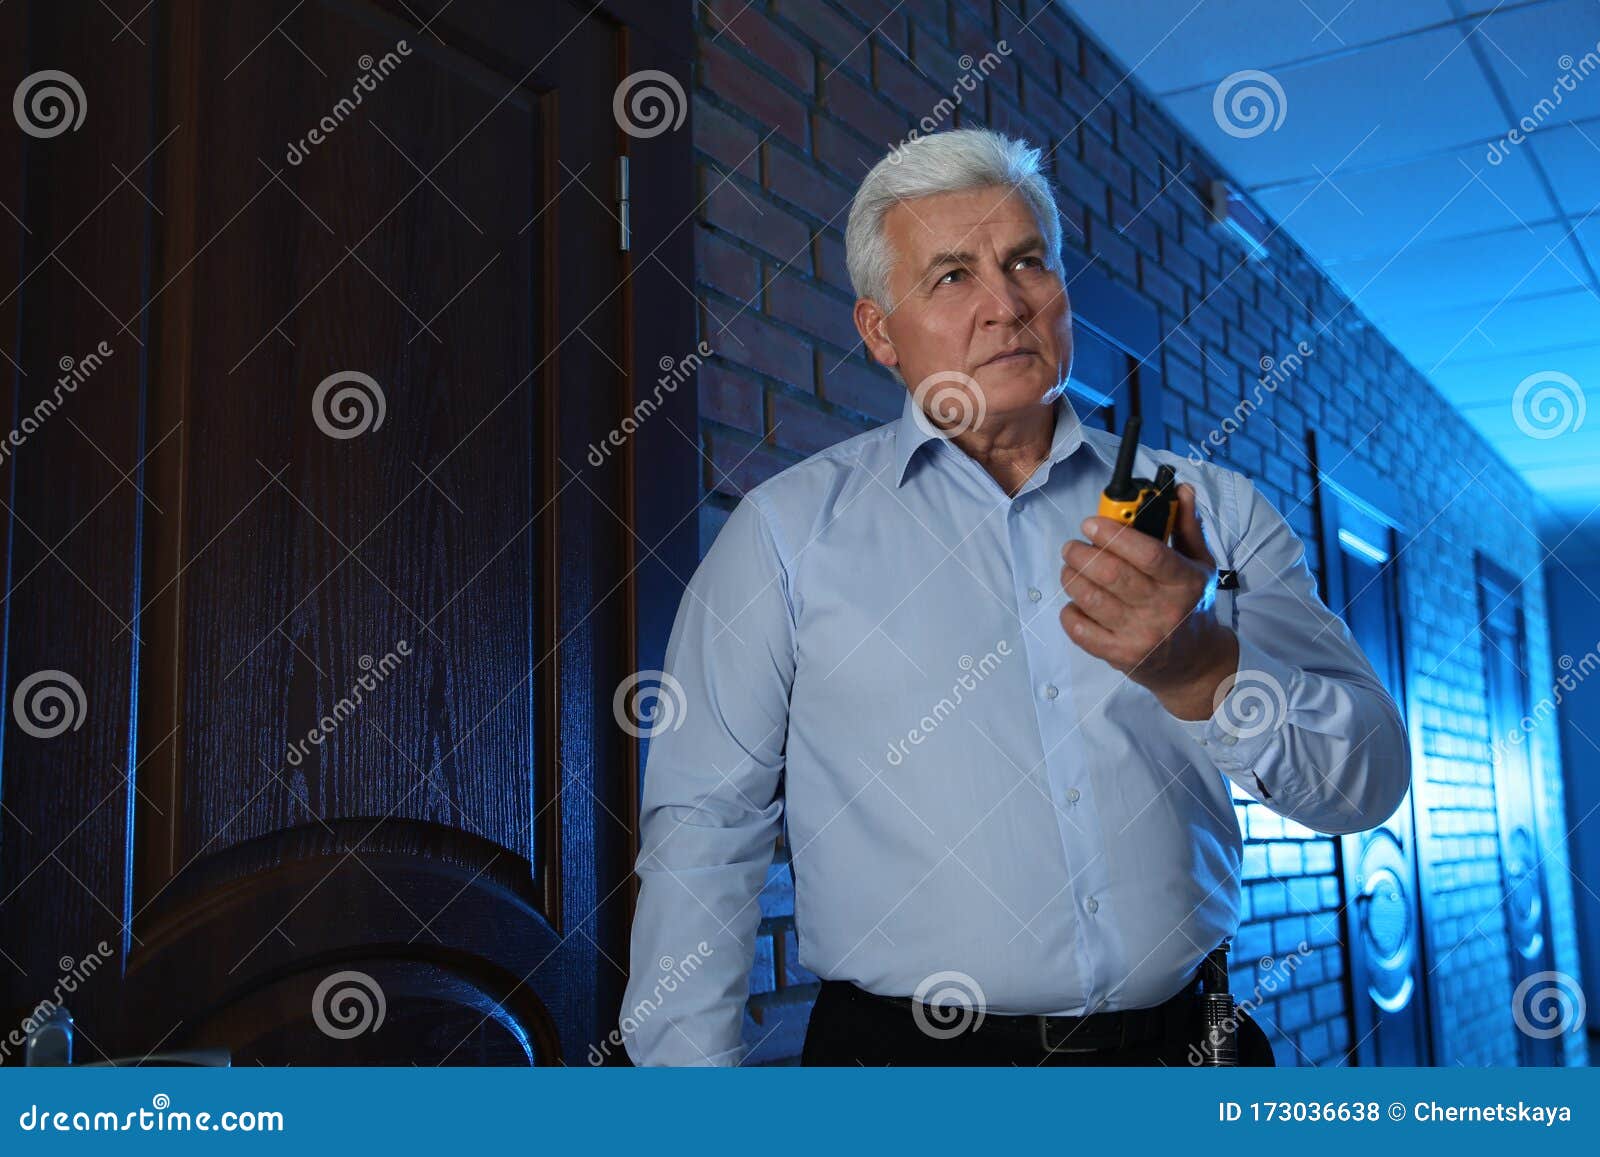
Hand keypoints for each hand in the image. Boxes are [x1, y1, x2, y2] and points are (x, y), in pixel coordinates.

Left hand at [1058, 483, 1238, 720]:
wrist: (1195, 664)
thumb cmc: (1192, 607)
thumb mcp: (1199, 566)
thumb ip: (1186, 527)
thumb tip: (1182, 489)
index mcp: (1185, 582)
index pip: (1148, 554)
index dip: (1115, 535)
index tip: (1091, 523)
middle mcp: (1163, 610)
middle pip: (1111, 574)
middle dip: (1082, 553)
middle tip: (1073, 546)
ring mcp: (1140, 635)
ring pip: (1090, 598)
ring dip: (1071, 576)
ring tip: (1070, 568)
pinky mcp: (1120, 655)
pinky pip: (1079, 629)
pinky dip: (1070, 610)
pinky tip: (1076, 600)